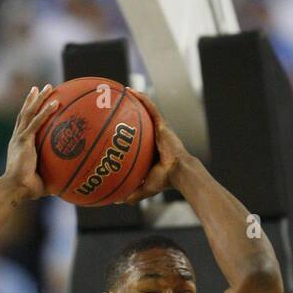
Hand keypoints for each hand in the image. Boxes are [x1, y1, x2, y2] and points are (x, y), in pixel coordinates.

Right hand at [3, 84, 58, 200]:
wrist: (15, 188)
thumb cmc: (26, 190)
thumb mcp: (41, 180)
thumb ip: (51, 177)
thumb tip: (66, 183)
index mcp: (18, 146)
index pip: (24, 125)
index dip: (28, 113)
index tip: (34, 103)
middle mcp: (17, 138)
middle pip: (25, 113)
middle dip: (32, 100)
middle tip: (39, 88)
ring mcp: (20, 138)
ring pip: (30, 113)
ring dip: (39, 99)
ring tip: (48, 87)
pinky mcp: (24, 140)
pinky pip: (37, 122)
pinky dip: (46, 112)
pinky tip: (55, 103)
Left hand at [121, 90, 189, 204]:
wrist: (178, 172)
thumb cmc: (164, 181)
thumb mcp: (144, 188)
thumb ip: (131, 193)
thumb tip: (116, 201)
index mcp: (149, 150)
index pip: (137, 139)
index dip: (127, 133)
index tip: (114, 129)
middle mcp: (153, 137)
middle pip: (139, 121)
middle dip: (129, 112)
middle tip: (114, 105)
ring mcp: (158, 129)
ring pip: (145, 110)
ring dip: (134, 100)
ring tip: (121, 91)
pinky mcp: (162, 124)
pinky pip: (150, 107)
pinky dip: (141, 99)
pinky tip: (130, 91)